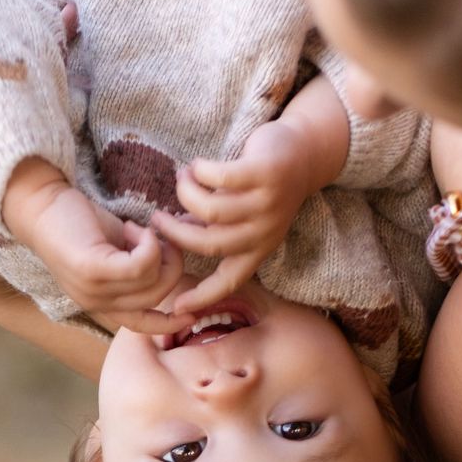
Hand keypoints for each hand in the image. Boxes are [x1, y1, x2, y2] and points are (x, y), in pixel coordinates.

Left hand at [4, 158, 191, 334]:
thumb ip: (138, 267)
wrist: (40, 205)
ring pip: (153, 281)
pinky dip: (148, 243)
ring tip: (144, 231)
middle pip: (157, 297)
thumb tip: (173, 263)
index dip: (170, 324)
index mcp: (103, 304)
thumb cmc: (79, 224)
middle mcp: (98, 304)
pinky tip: (135, 228)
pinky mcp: (93, 270)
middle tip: (163, 239)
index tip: (194, 315)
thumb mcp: (114, 252)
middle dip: (172, 266)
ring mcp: (94, 290)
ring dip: (159, 250)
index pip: (141, 326)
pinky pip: (142, 265)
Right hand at [151, 120, 316, 315]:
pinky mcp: (265, 174)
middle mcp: (264, 233)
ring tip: (181, 179)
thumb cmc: (264, 188)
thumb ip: (214, 229)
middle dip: (175, 233)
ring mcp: (267, 204)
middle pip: (209, 244)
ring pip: (211, 210)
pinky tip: (197, 166)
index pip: (229, 281)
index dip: (203, 297)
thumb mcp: (243, 218)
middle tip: (157, 219)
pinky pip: (219, 177)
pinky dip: (200, 170)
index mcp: (258, 250)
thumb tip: (175, 231)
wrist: (305, 154)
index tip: (176, 307)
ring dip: (186, 193)